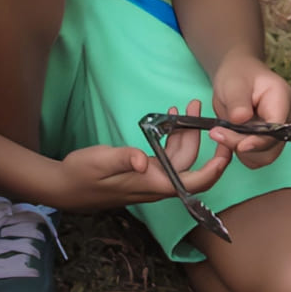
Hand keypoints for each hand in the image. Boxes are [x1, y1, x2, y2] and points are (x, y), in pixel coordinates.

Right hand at [50, 101, 229, 210]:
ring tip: (188, 105)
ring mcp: (151, 177)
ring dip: (186, 132)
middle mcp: (157, 184)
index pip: (194, 183)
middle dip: (201, 136)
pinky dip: (172, 135)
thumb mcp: (101, 161)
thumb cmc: (83, 175)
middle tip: (200, 106)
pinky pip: (166, 154)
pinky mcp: (144, 170)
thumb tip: (144, 160)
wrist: (65, 186)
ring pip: (180, 156)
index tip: (226, 148)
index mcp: (153, 185)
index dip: (215, 169)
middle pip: (191, 163)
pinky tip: (170, 117)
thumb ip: (123, 158)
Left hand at [210, 54, 290, 169]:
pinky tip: (228, 138)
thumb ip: (237, 102)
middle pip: (272, 147)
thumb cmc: (237, 75)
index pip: (277, 129)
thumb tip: (240, 120)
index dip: (260, 141)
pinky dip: (241, 154)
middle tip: (219, 134)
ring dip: (242, 152)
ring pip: (264, 156)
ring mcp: (278, 131)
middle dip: (245, 147)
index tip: (240, 146)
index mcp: (282, 99)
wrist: (236, 75)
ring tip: (222, 133)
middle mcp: (285, 118)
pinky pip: (257, 157)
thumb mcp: (233, 84)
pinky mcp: (267, 140)